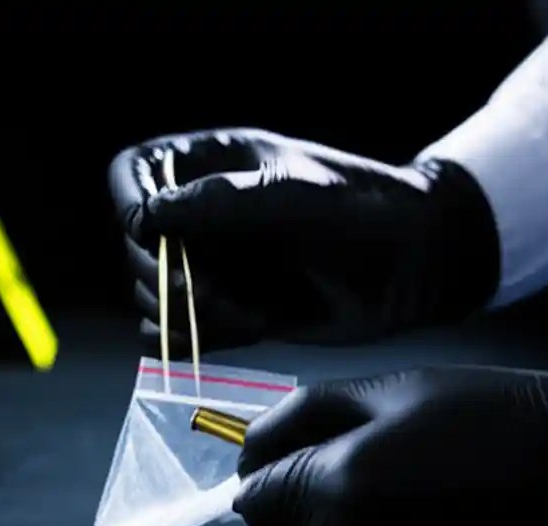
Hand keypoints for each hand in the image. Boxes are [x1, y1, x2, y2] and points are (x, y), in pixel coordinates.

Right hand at [108, 128, 500, 356]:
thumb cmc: (368, 210)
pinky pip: (172, 333)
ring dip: (187, 314)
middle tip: (211, 295)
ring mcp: (207, 262)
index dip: (127, 202)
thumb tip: (152, 215)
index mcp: (210, 163)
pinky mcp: (221, 309)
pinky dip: (198, 339)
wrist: (420, 263)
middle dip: (166, 276)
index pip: (132, 171)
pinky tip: (249, 329)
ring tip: (250, 314)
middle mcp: (198, 212)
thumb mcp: (298, 195)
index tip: (149, 235)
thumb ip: (224, 201)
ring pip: (148, 295)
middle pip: (133, 246)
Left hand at [233, 365, 547, 525]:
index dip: (278, 477)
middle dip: (300, 516)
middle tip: (365, 490)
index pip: (253, 495)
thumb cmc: (490, 415)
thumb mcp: (390, 391)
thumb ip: (301, 416)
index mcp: (338, 481)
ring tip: (393, 522)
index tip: (314, 466)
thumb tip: (243, 456)